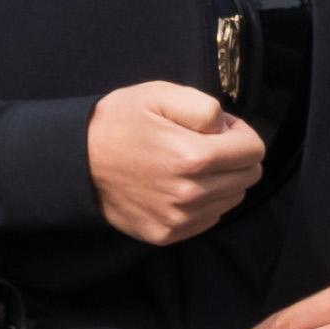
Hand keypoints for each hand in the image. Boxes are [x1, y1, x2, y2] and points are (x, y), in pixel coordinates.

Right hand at [86, 81, 265, 244]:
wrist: (75, 161)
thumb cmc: (118, 122)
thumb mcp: (159, 94)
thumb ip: (204, 106)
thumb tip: (227, 129)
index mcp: (194, 156)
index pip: (254, 150)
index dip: (240, 133)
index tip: (219, 128)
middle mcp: (191, 194)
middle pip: (248, 177)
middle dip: (235, 157)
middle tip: (205, 144)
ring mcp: (179, 218)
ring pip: (232, 199)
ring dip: (222, 180)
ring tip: (190, 164)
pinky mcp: (167, 234)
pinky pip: (208, 218)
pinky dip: (204, 202)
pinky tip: (180, 185)